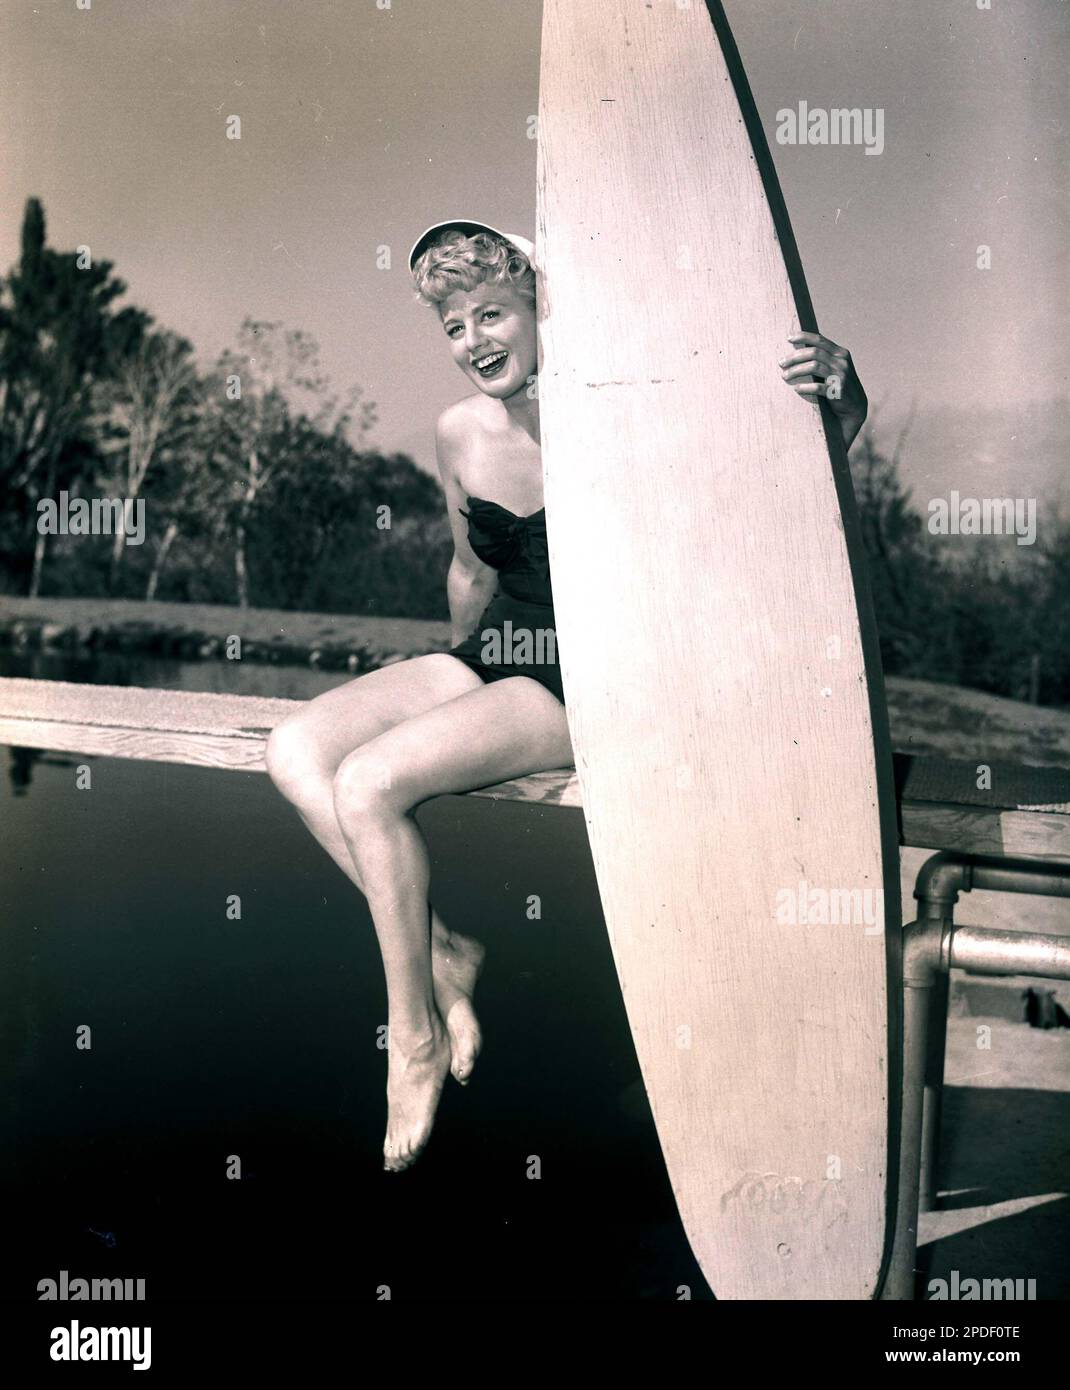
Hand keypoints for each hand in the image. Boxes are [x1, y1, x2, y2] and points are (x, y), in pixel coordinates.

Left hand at [779, 330, 867, 449]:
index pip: (820, 340)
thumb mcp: (836, 367)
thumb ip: (824, 357)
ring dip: (796, 371)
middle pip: (814, 353)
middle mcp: (841, 362)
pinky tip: (796, 389)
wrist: (855, 407)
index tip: (788, 338)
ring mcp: (840, 376)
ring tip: (784, 376)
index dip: (803, 337)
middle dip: (794, 357)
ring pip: (814, 367)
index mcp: (840, 353)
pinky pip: (817, 387)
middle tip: (781, 363)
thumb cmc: (839, 385)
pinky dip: (805, 387)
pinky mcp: (837, 391)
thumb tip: (802, 348)